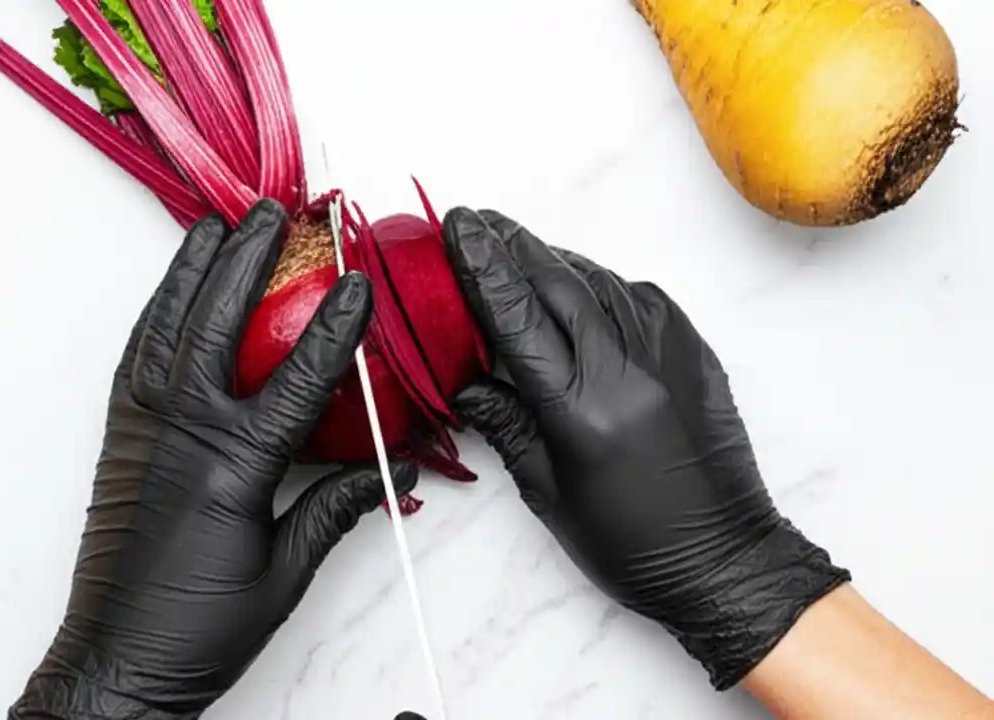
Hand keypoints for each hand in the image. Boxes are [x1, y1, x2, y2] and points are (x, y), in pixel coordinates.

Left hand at [10, 200, 416, 718]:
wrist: (114, 664)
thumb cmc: (200, 630)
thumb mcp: (285, 576)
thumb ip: (335, 510)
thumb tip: (393, 474)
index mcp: (235, 468)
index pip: (298, 381)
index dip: (333, 330)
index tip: (358, 284)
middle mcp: (183, 435)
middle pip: (219, 326)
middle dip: (248, 262)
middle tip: (274, 212)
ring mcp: (143, 431)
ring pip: (167, 330)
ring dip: (193, 271)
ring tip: (216, 224)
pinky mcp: (120, 439)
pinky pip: (136, 359)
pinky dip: (155, 314)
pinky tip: (171, 289)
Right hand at [441, 208, 849, 688]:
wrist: (723, 561)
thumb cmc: (629, 542)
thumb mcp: (547, 492)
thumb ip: (504, 424)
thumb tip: (465, 380)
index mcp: (580, 411)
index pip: (518, 317)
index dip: (482, 265)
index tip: (457, 226)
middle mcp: (627, 371)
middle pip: (557, 283)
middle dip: (512, 245)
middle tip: (477, 223)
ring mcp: (669, 355)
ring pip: (599, 281)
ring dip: (553, 259)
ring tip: (516, 247)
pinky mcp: (695, 352)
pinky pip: (639, 297)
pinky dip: (599, 283)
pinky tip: (576, 285)